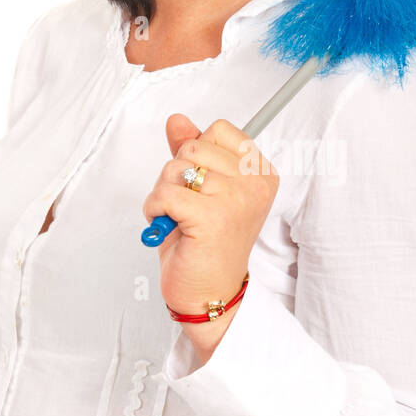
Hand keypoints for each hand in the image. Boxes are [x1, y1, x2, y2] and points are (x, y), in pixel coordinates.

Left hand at [142, 115, 278, 318]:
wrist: (209, 294)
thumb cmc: (205, 245)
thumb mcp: (199, 190)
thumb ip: (192, 152)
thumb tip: (177, 120)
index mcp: (260, 173)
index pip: (218, 130)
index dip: (198, 155)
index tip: (203, 187)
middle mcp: (254, 184)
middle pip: (194, 147)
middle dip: (177, 175)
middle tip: (188, 208)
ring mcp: (236, 199)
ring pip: (175, 168)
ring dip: (165, 194)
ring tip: (181, 220)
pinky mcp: (211, 217)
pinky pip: (164, 193)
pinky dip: (156, 209)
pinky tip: (170, 226)